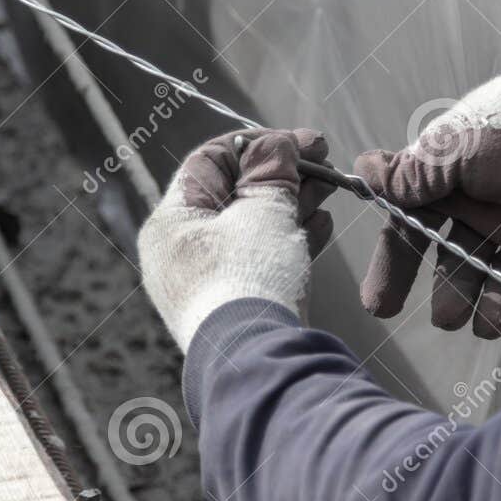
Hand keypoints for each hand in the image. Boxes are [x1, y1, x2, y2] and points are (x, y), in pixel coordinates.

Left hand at [139, 129, 333, 349]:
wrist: (257, 360)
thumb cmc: (249, 278)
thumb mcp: (263, 211)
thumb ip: (272, 171)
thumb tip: (278, 145)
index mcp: (171, 221)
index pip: (210, 161)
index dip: (258, 143)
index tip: (298, 139)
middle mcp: (181, 251)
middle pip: (233, 194)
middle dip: (281, 174)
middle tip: (321, 160)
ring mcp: (207, 281)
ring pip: (252, 227)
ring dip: (291, 203)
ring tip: (328, 188)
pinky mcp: (236, 304)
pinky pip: (261, 260)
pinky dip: (290, 240)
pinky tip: (323, 224)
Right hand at [354, 61, 500, 341]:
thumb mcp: (451, 152)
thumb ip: (409, 175)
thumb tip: (362, 172)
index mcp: (456, 191)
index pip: (415, 235)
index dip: (395, 269)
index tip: (381, 307)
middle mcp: (491, 216)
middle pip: (464, 269)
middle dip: (455, 297)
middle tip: (450, 318)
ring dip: (498, 309)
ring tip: (493, 322)